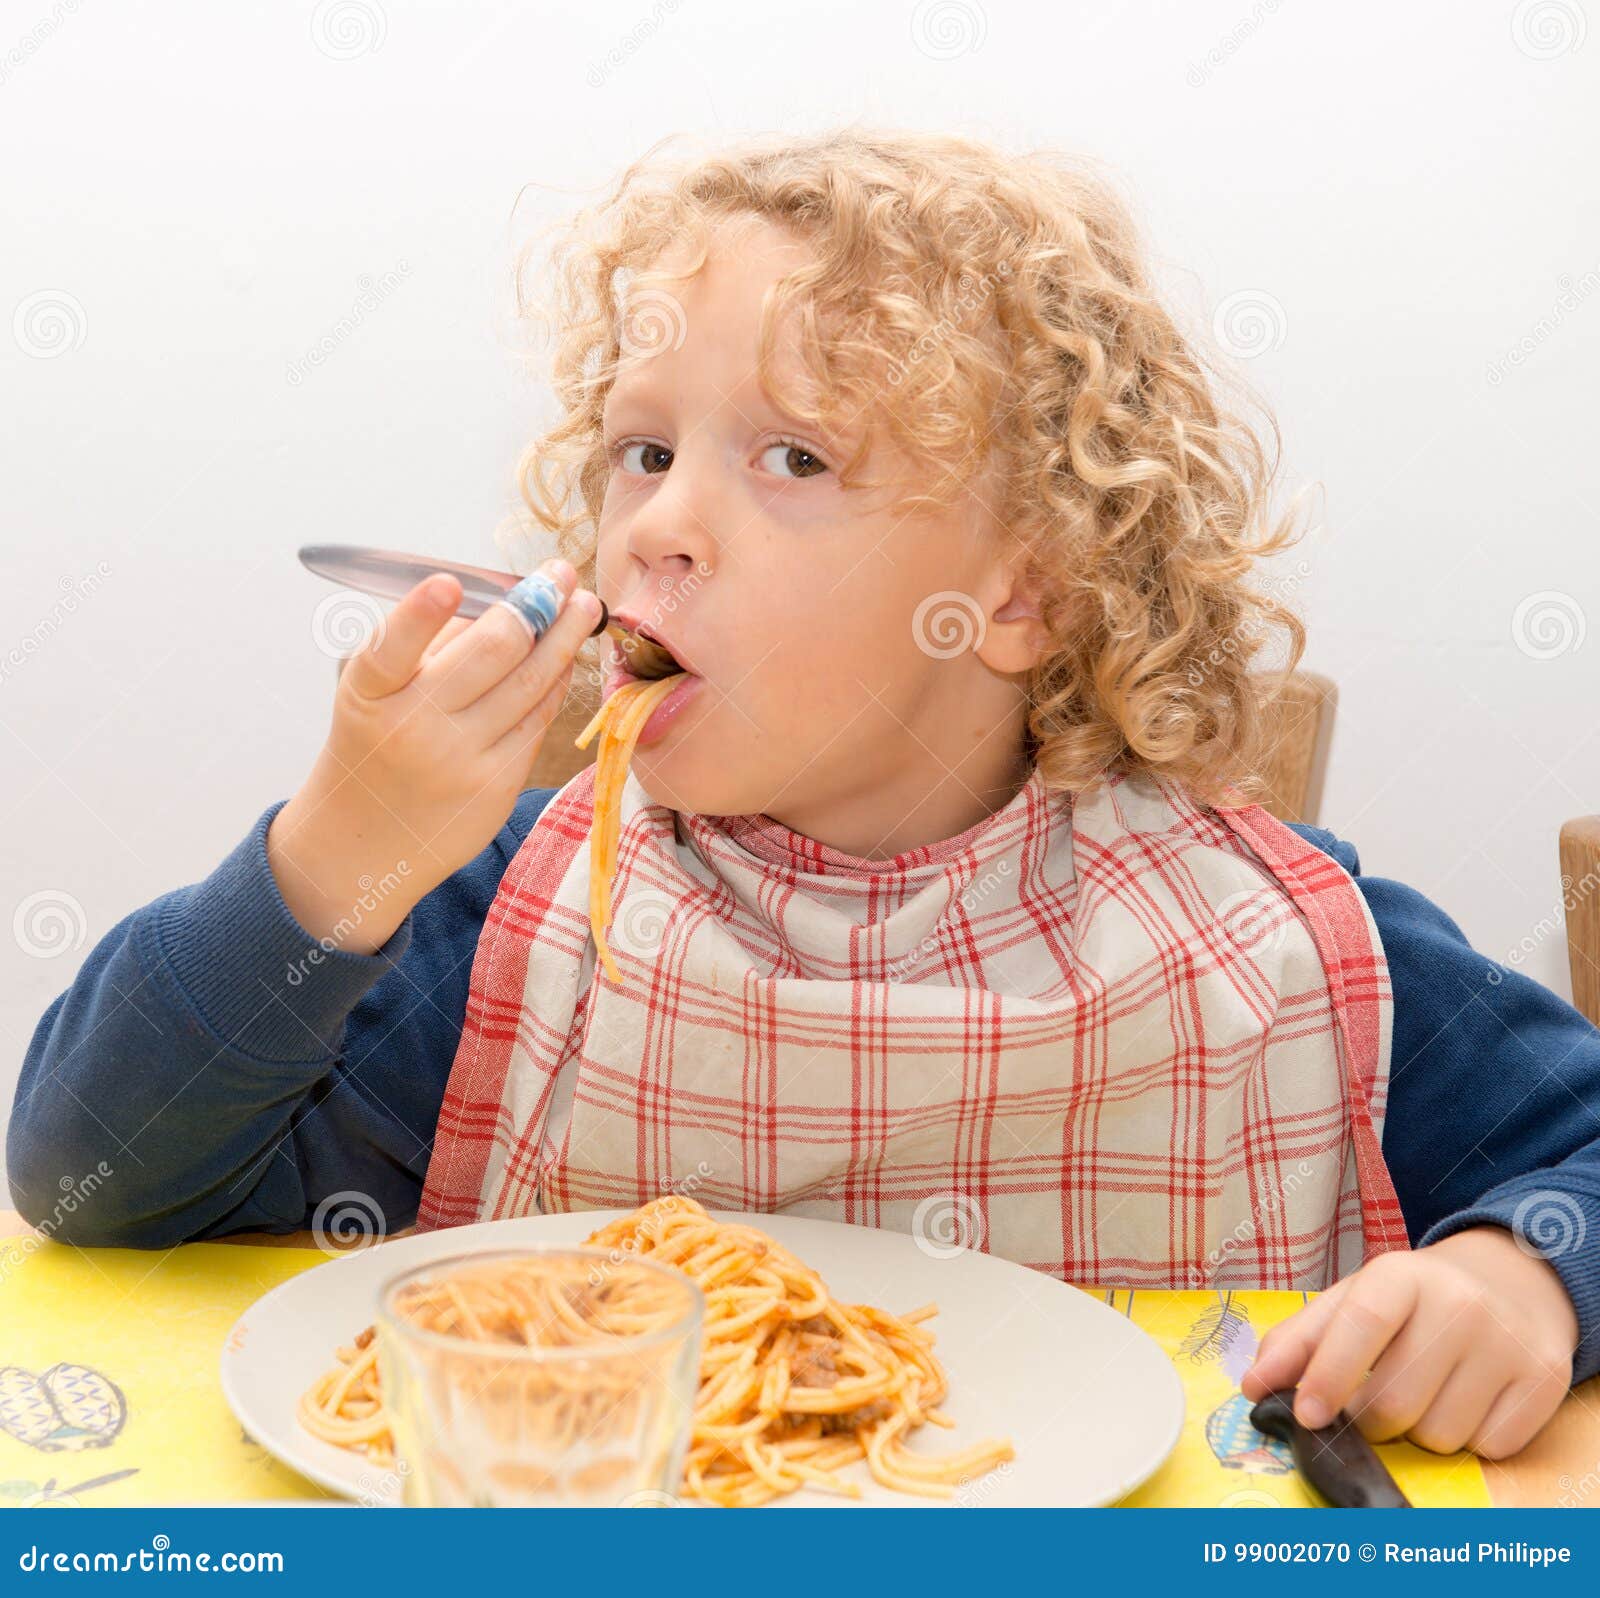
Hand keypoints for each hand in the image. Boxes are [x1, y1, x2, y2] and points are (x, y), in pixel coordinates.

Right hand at [268, 560, 600, 950]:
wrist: (364, 840)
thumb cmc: (376, 741)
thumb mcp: (377, 691)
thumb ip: (430, 644)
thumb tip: (504, 596)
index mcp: (369, 692)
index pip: (390, 649)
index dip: (418, 616)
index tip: (446, 583)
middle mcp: (411, 727)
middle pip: (490, 655)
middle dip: (536, 606)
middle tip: (561, 575)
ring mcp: (457, 762)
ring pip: (529, 685)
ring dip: (565, 639)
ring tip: (585, 606)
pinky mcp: (494, 789)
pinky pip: (537, 722)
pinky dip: (555, 684)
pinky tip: (566, 659)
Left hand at [1239, 1225, 1578, 1458]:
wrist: (1509, 1281)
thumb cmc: (1413, 1299)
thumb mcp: (1353, 1299)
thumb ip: (1298, 1340)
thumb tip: (1253, 1385)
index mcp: (1400, 1274)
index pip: (1360, 1325)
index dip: (1328, 1375)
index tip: (1306, 1415)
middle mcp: (1458, 1302)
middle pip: (1394, 1401)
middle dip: (1369, 1419)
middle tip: (1371, 1402)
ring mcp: (1506, 1341)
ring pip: (1440, 1434)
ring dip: (1419, 1432)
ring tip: (1426, 1390)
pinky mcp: (1546, 1379)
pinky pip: (1489, 1447)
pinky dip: (1470, 1440)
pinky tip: (1468, 1399)